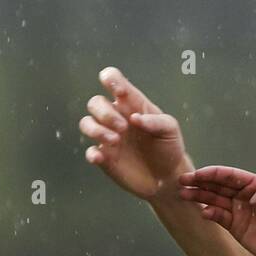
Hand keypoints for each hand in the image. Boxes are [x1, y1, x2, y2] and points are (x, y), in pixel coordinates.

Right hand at [81, 67, 189, 200]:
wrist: (167, 176)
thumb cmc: (169, 146)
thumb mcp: (170, 129)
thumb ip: (155, 121)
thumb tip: (135, 118)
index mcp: (132, 104)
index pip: (113, 81)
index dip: (111, 79)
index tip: (118, 91)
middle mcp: (116, 117)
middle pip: (95, 103)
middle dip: (105, 113)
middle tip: (123, 128)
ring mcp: (108, 136)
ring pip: (86, 123)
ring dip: (96, 130)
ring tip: (115, 140)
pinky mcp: (104, 157)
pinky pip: (90, 151)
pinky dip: (92, 153)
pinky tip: (101, 157)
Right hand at [177, 166, 255, 255]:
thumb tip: (251, 192)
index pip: (231, 176)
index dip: (214, 174)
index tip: (197, 174)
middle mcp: (246, 197)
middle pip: (219, 186)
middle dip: (200, 182)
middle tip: (182, 180)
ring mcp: (240, 212)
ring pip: (215, 200)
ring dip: (200, 196)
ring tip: (184, 194)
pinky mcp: (236, 227)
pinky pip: (219, 217)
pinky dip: (210, 213)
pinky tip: (203, 212)